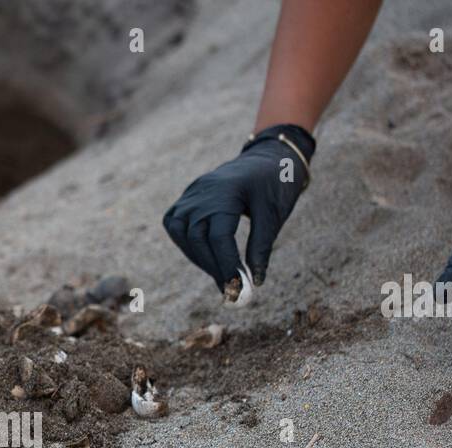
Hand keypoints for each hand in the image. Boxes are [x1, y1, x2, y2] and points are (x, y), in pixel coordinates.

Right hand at [163, 124, 314, 292]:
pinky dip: (185, 242)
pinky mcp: (189, 196)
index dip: (226, 265)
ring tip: (217, 273)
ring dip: (196, 256)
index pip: (219, 236)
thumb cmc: (276, 182)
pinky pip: (175, 223)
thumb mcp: (274, 214)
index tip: (236, 288)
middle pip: (196, 237)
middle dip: (212, 266)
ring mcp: (192, 192)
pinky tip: (201, 254)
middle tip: (229, 288)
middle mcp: (203, 191)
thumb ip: (261, 247)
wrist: (268, 155)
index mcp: (227, 191)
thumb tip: (254, 281)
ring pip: (181, 231)